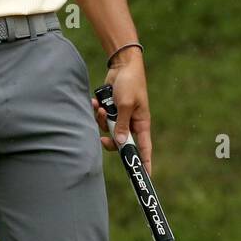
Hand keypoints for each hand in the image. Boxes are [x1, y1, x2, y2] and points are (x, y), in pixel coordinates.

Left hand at [90, 50, 151, 175]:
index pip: (145, 148)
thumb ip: (121, 123)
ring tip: (100, 108)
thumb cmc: (130, 82)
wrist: (122, 64)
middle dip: (109, 140)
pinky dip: (97, 110)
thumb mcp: (126, 104)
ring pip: (107, 129)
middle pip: (120, 141)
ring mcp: (120, 116)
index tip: (145, 177)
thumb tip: (119, 142)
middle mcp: (131, 122)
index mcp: (141, 123)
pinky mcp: (111, 109)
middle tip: (102, 139)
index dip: (145, 162)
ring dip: (101, 120)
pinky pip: (101, 117)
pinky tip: (95, 101)